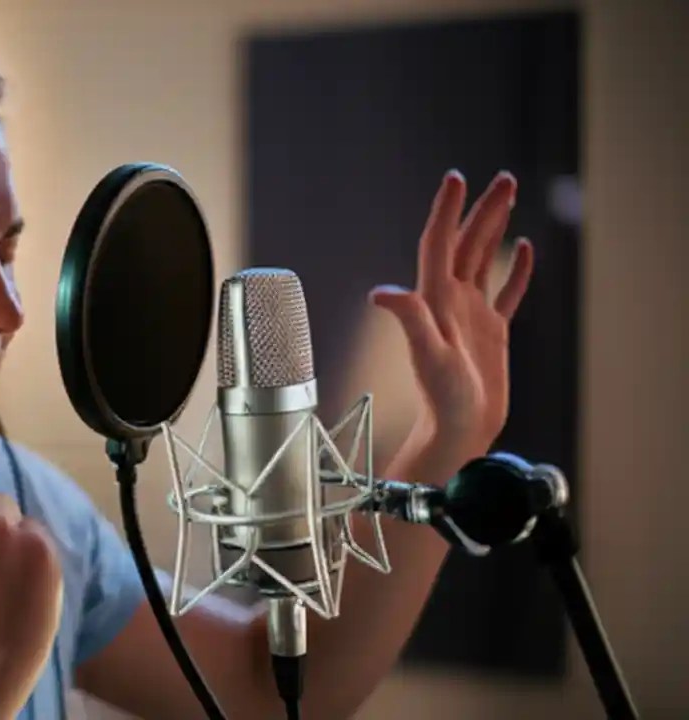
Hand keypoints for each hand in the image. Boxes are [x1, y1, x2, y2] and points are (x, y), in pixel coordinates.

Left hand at [369, 170, 534, 460]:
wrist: (457, 432)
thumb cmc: (442, 399)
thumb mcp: (428, 356)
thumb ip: (409, 321)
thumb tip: (381, 293)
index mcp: (435, 300)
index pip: (439, 244)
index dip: (446, 211)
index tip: (456, 178)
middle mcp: (450, 302)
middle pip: (466, 244)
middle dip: (483, 210)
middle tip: (504, 179)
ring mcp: (471, 315)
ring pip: (484, 260)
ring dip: (496, 228)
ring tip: (510, 196)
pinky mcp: (491, 333)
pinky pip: (505, 292)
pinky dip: (516, 270)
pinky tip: (525, 249)